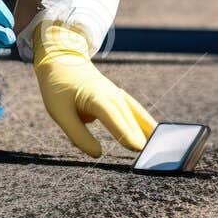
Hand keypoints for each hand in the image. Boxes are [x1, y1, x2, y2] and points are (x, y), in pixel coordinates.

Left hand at [33, 22, 155, 156]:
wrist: (62, 59)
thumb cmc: (58, 88)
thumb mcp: (60, 113)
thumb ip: (78, 135)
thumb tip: (97, 155)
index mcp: (94, 96)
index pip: (112, 116)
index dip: (125, 131)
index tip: (137, 147)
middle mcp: (111, 94)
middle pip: (128, 118)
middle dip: (140, 137)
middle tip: (151, 158)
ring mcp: (117, 93)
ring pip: (135, 114)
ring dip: (146, 130)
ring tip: (159, 147)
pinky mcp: (118, 96)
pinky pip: (135, 111)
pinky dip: (144, 122)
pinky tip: (153, 133)